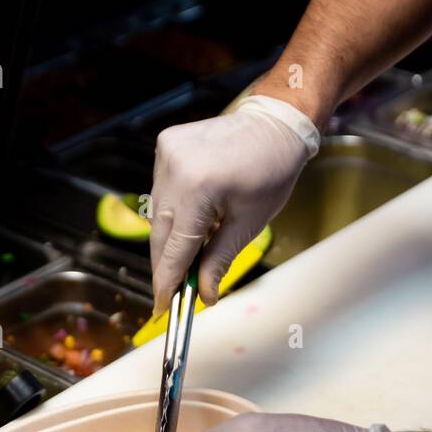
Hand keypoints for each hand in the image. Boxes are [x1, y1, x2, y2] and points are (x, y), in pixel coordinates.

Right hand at [149, 95, 319, 315]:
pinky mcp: (164, 145)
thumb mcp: (249, 223)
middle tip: (173, 292)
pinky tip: (192, 214)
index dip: (167, 282)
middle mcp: (174, 168)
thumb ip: (219, 260)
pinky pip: (161, 191)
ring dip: (171, 237)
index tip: (163, 308)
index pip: (175, 248)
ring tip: (190, 252)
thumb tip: (203, 295)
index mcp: (198, 187)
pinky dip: (172, 210)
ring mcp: (166, 153)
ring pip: (157, 213)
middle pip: (160, 233)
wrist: (274, 123)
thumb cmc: (270, 172)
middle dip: (167, 265)